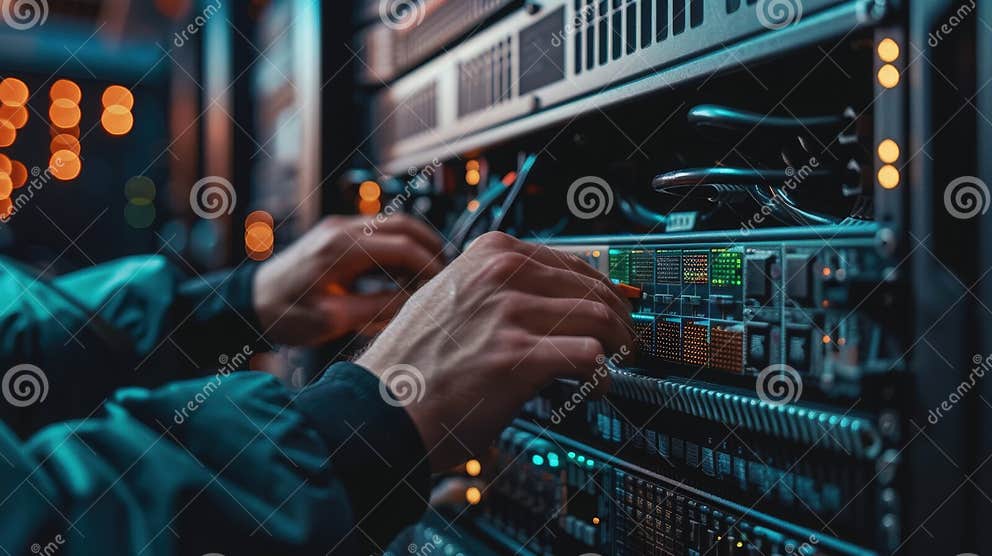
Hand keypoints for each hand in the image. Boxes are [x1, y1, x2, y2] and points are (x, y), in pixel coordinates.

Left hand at [253, 215, 443, 345]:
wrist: (251, 300)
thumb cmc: (285, 313)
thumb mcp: (332, 320)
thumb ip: (376, 309)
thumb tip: (415, 302)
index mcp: (341, 248)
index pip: (403, 247)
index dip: (431, 267)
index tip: (444, 287)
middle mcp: (343, 229)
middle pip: (406, 225)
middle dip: (432, 249)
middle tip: (447, 277)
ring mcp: (340, 228)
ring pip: (396, 225)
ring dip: (417, 248)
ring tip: (429, 279)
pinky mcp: (339, 234)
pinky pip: (381, 233)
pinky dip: (400, 249)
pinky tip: (403, 277)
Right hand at [356, 232, 633, 470]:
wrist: (379, 407)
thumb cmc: (410, 364)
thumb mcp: (449, 298)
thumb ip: (495, 289)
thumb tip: (550, 301)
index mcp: (488, 254)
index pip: (569, 260)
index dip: (600, 287)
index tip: (613, 306)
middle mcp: (501, 274)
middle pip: (591, 286)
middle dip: (619, 315)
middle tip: (627, 339)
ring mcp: (509, 312)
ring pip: (598, 316)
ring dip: (619, 343)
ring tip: (618, 363)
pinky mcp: (517, 356)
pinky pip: (589, 356)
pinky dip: (603, 373)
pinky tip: (597, 386)